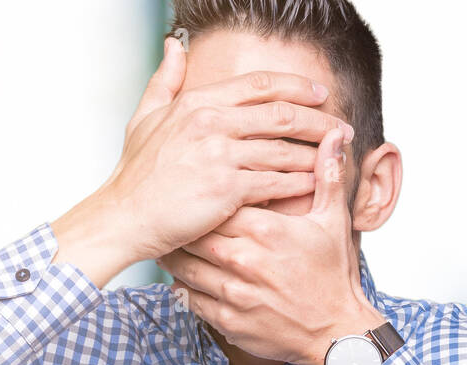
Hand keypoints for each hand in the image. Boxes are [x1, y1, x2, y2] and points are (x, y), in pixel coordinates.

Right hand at [52, 36, 354, 287]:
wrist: (124, 216)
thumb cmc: (135, 175)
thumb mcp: (145, 118)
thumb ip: (166, 81)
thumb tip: (175, 46)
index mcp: (198, 102)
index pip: (261, 84)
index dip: (297, 87)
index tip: (321, 94)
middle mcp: (212, 122)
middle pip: (283, 114)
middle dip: (320, 121)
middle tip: (343, 128)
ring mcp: (220, 155)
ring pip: (284, 150)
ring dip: (316, 155)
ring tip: (336, 159)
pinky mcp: (227, 189)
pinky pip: (276, 183)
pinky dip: (299, 184)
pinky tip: (314, 186)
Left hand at [158, 127, 381, 364]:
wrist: (337, 333)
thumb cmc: (334, 276)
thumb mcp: (334, 223)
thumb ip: (327, 177)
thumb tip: (333, 136)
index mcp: (267, 231)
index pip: (219, 201)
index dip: (204, 195)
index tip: (193, 187)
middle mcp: (245, 261)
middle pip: (195, 232)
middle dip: (182, 224)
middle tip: (169, 214)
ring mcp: (234, 294)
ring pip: (186, 267)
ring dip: (175, 255)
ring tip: (168, 242)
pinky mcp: (228, 321)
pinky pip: (191, 300)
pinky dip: (182, 288)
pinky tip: (179, 278)